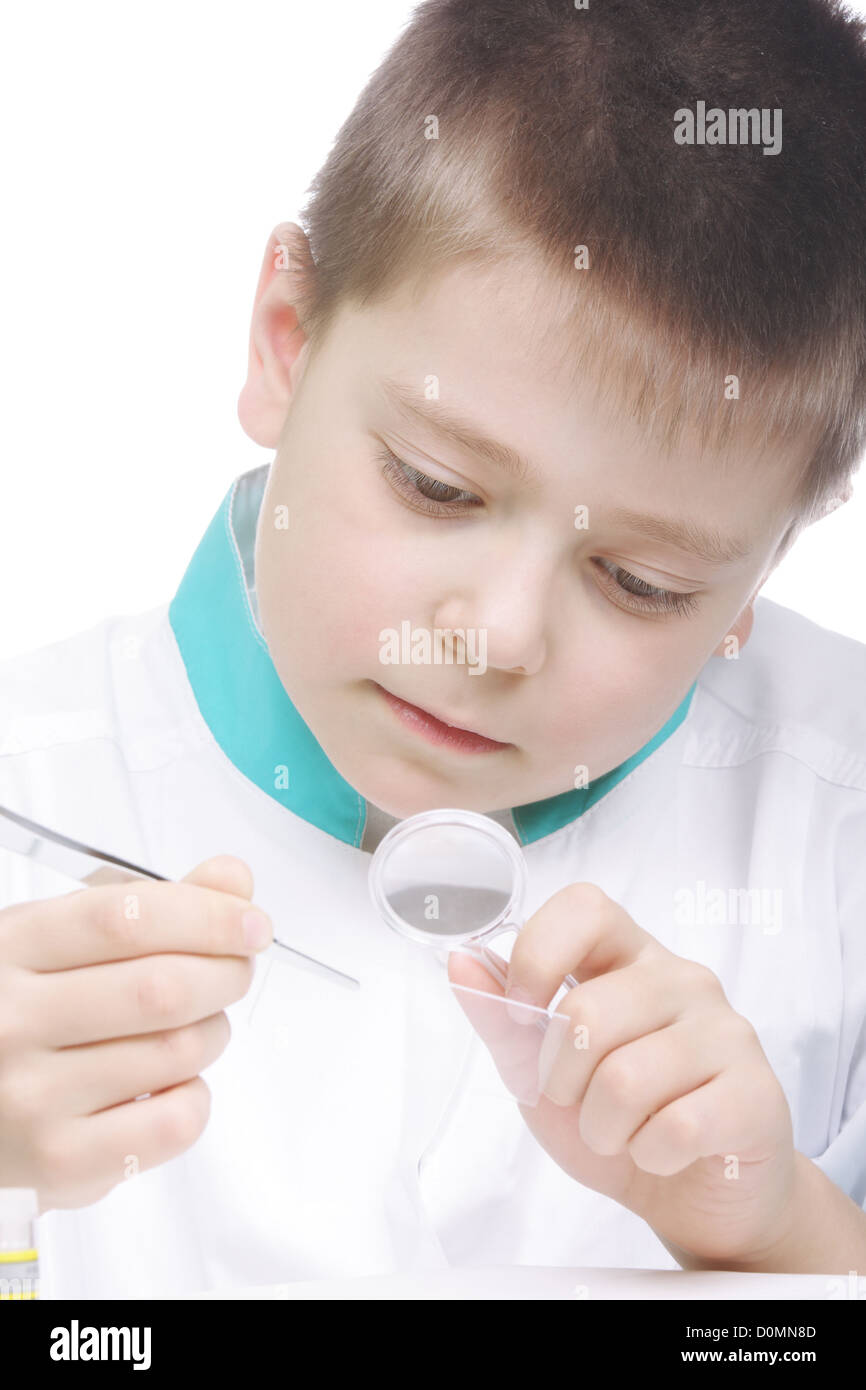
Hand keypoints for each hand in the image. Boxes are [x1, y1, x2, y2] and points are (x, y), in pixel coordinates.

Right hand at [0, 856, 271, 1210]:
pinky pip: (174, 1122)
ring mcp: (31, 1098)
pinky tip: (170, 1083)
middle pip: (162, 989)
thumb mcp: (53, 938)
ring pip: (178, 1053)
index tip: (252, 923)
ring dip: (212, 1032)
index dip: (207, 915)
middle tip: (236, 969)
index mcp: (10, 949)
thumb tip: (233, 880)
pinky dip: (195, 1096)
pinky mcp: (58, 1162)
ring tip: (194, 1027)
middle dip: (226, 973)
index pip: (127, 918)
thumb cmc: (11, 1009)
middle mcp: (12, 1021)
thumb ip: (145, 905)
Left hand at [448, 881, 796, 1266]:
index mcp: (629, 957)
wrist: (694, 1200)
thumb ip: (502, 1018)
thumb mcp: (540, 1072)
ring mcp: (727, 1031)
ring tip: (623, 1133)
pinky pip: (676, 1126)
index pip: (586, 907)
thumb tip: (460, 959)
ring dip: (604, 1127)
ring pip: (626, 1077)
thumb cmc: (616, 1121)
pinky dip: (650, 1154)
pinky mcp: (758, 1092)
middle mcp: (683, 979)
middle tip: (581, 1103)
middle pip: (589, 1012)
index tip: (523, 1012)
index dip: (540, 953)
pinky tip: (664, 1151)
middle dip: (561, 1080)